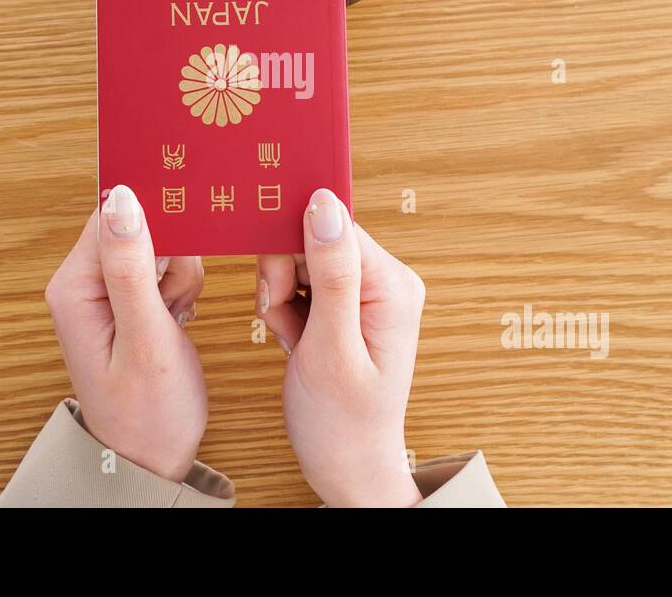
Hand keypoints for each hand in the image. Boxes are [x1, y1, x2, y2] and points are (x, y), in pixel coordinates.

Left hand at [44, 184, 206, 482]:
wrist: (151, 456)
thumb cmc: (146, 413)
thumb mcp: (145, 339)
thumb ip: (132, 268)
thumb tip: (122, 199)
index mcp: (73, 287)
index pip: (112, 214)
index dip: (154, 221)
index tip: (177, 254)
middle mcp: (81, 282)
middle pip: (137, 223)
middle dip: (172, 253)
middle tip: (173, 300)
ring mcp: (104, 290)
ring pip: (159, 243)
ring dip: (180, 273)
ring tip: (173, 316)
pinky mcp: (127, 298)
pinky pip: (164, 265)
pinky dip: (181, 286)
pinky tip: (176, 317)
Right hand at [256, 188, 426, 506]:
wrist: (347, 468)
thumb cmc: (342, 422)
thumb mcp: (330, 347)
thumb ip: (331, 273)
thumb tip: (325, 204)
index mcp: (392, 285)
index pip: (331, 225)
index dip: (291, 251)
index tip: (278, 293)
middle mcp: (386, 280)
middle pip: (312, 237)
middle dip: (282, 277)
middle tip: (284, 322)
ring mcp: (367, 292)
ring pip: (300, 259)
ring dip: (281, 297)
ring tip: (293, 339)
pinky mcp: (346, 305)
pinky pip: (301, 282)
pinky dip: (286, 310)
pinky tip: (295, 340)